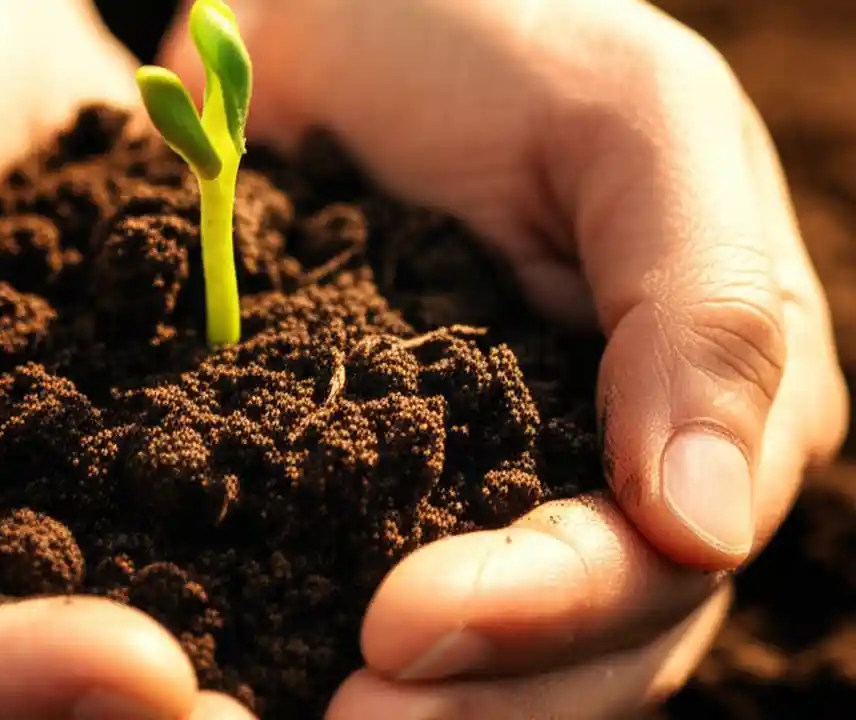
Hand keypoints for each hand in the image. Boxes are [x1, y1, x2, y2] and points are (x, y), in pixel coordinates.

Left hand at [160, 0, 848, 715]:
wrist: (336, 14)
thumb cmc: (498, 32)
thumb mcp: (633, 123)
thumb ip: (703, 306)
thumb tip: (707, 525)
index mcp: (714, 398)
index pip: (657, 559)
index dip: (545, 612)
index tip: (398, 630)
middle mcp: (616, 466)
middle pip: (582, 641)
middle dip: (472, 698)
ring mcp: (494, 480)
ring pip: (489, 650)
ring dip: (410, 704)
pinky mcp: (378, 475)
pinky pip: (364, 580)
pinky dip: (318, 634)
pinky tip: (255, 668)